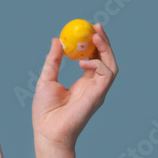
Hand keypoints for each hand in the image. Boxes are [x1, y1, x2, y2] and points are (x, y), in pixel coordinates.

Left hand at [32, 23, 117, 148]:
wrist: (47, 131)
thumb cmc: (45, 111)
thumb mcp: (47, 79)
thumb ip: (54, 60)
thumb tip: (56, 40)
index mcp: (84, 82)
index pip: (95, 58)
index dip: (94, 43)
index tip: (89, 28)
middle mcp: (94, 86)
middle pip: (106, 60)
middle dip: (104, 42)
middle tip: (95, 26)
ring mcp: (98, 91)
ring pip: (112, 65)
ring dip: (106, 49)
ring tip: (95, 36)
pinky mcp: (98, 95)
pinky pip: (106, 75)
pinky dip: (98, 64)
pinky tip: (83, 61)